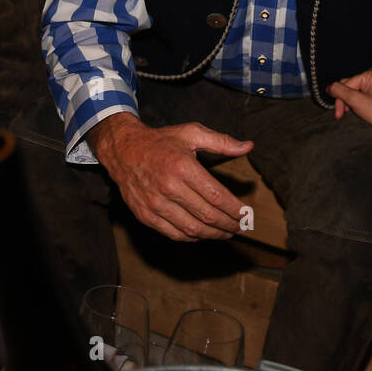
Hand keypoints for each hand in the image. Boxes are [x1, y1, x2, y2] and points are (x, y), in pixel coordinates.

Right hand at [88, 113, 251, 241]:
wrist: (123, 149)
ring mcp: (155, 204)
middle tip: (242, 227)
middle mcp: (169, 187)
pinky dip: (192, 237)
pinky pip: (174, 233)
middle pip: (207, 215)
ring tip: (227, 232)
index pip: (216, 196)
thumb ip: (222, 142)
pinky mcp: (145, 215)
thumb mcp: (192, 133)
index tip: (247, 214)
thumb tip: (248, 147)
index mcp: (182, 167)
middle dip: (229, 224)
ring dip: (214, 234)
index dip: (235, 209)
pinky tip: (204, 233)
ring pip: (192, 229)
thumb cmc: (160, 141)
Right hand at [327, 67, 371, 146]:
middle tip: (342, 114)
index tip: (339, 113)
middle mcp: (371, 79)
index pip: (345, 84)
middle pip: (347, 88)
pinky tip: (355, 112)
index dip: (340, 99)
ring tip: (350, 113)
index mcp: (369, 74)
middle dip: (344, 101)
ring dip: (348, 105)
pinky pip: (357, 99)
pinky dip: (353, 106)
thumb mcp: (357, 101)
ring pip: (350, 94)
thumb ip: (340, 91)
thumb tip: (329, 87)